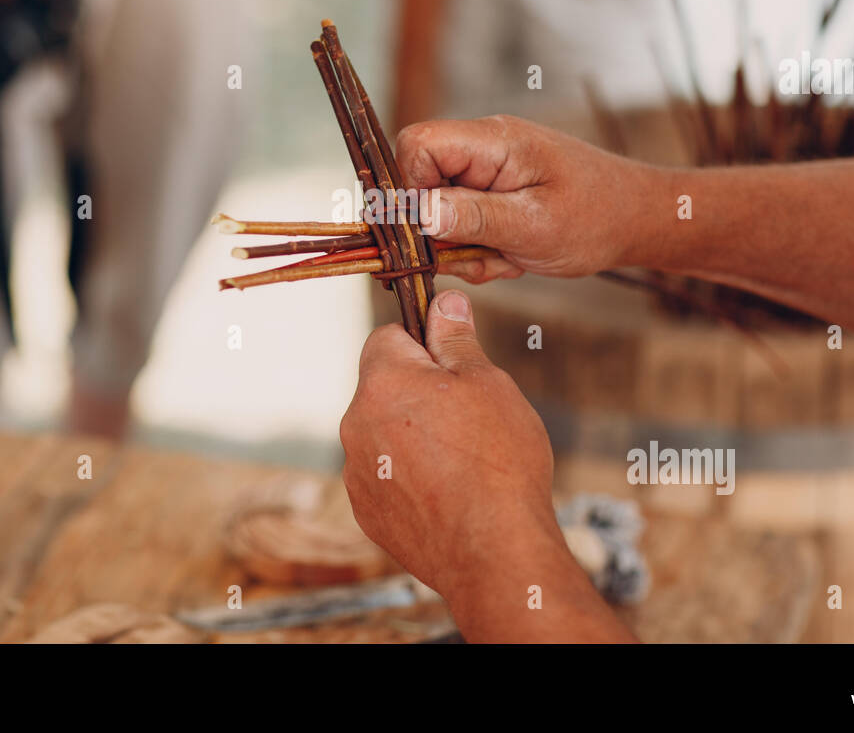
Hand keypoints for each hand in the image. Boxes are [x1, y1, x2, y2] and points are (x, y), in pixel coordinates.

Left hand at [340, 289, 559, 594]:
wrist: (493, 551)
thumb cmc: (497, 460)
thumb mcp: (488, 382)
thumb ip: (456, 339)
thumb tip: (445, 302)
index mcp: (382, 382)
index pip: (386, 337)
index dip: (422, 343)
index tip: (451, 363)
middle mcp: (356, 424)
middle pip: (384, 389)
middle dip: (419, 394)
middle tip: (468, 417)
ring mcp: (357, 473)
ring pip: (383, 434)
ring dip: (413, 437)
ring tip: (462, 462)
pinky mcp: (366, 512)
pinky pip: (385, 477)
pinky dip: (410, 478)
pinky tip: (448, 493)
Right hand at [398, 114, 657, 281]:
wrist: (637, 220)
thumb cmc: (597, 218)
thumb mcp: (534, 226)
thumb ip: (473, 217)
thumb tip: (416, 211)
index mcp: (492, 141)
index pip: (417, 144)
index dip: (411, 189)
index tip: (436, 231)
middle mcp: (483, 148)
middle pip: (420, 182)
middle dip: (442, 231)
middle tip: (485, 255)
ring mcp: (487, 170)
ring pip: (437, 210)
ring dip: (463, 246)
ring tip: (507, 257)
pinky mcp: (493, 191)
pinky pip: (460, 221)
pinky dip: (478, 247)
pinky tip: (511, 255)